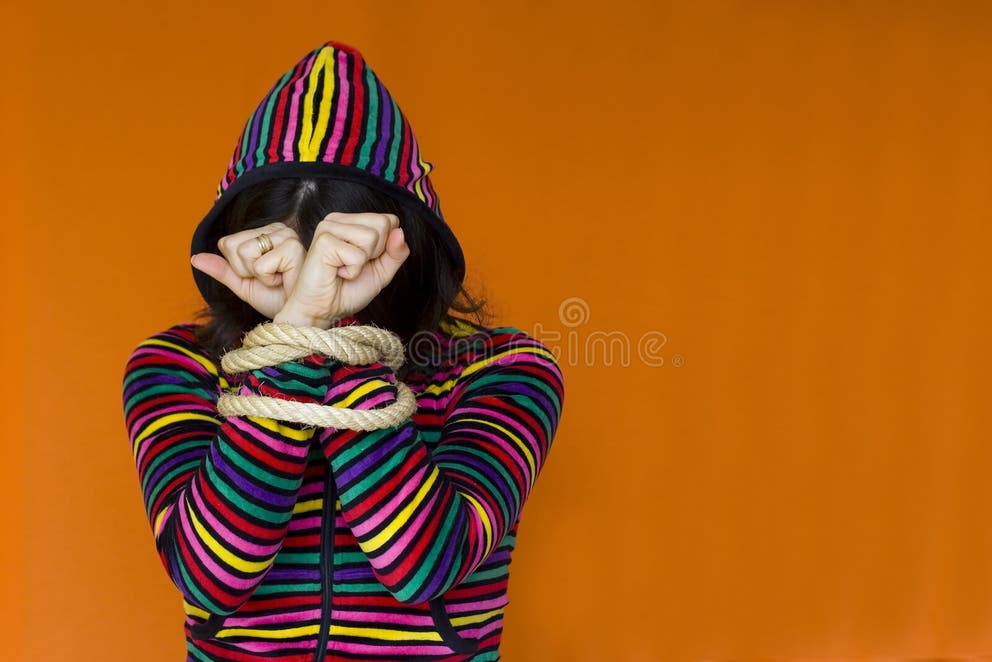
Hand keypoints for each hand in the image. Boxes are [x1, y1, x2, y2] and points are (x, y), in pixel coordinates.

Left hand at [191, 222, 305, 319]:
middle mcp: (277, 228)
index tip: (261, 276)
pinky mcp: (293, 248)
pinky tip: (286, 280)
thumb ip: (222, 270)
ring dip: (258, 275)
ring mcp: (286, 235)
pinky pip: (259, 265)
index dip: (237, 267)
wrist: (299, 317)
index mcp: (265, 232)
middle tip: (270, 279)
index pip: (227, 243)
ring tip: (279, 279)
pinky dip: (268, 279)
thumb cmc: (278, 300)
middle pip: (233, 246)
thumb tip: (194, 258)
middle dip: (245, 270)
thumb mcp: (244, 285)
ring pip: (244, 253)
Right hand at [274, 212, 410, 328]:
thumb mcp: (382, 271)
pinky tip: (337, 272)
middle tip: (353, 265)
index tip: (365, 260)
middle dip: (376, 252)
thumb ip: (396, 252)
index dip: (386, 246)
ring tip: (344, 268)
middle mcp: (338, 219)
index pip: (389, 220)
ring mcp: (329, 227)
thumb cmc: (348, 290)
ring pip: (372, 237)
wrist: (323, 310)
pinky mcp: (324, 241)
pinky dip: (353, 271)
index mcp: (351, 221)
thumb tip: (401, 232)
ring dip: (363, 262)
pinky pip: (358, 255)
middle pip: (383, 224)